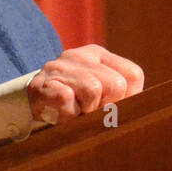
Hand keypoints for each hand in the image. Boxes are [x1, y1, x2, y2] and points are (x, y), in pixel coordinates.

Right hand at [27, 44, 144, 121]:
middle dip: (107, 106)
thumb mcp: (101, 93)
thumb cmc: (74, 102)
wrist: (33, 102)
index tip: (112, 107)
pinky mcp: (41, 83)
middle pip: (116, 84)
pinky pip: (66, 99)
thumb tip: (138, 113)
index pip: (133, 75)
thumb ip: (121, 97)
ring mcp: (59, 66)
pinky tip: (61, 114)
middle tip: (91, 112)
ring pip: (93, 90)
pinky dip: (67, 115)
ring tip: (76, 112)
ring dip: (86, 111)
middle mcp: (80, 55)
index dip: (128, 98)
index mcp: (100, 55)